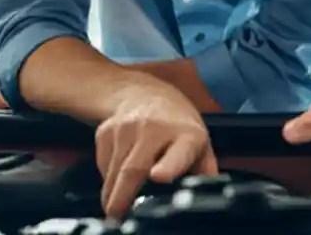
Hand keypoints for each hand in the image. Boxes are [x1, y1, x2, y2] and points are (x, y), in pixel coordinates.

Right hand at [97, 84, 217, 219]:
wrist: (144, 93)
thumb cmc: (177, 127)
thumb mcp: (200, 146)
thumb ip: (204, 173)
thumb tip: (208, 199)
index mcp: (186, 136)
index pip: (178, 152)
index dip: (169, 166)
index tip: (159, 176)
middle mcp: (154, 127)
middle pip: (134, 168)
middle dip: (123, 196)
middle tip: (119, 216)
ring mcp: (126, 128)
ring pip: (113, 172)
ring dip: (112, 195)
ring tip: (117, 208)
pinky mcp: (105, 131)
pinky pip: (102, 166)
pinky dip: (108, 180)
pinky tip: (117, 179)